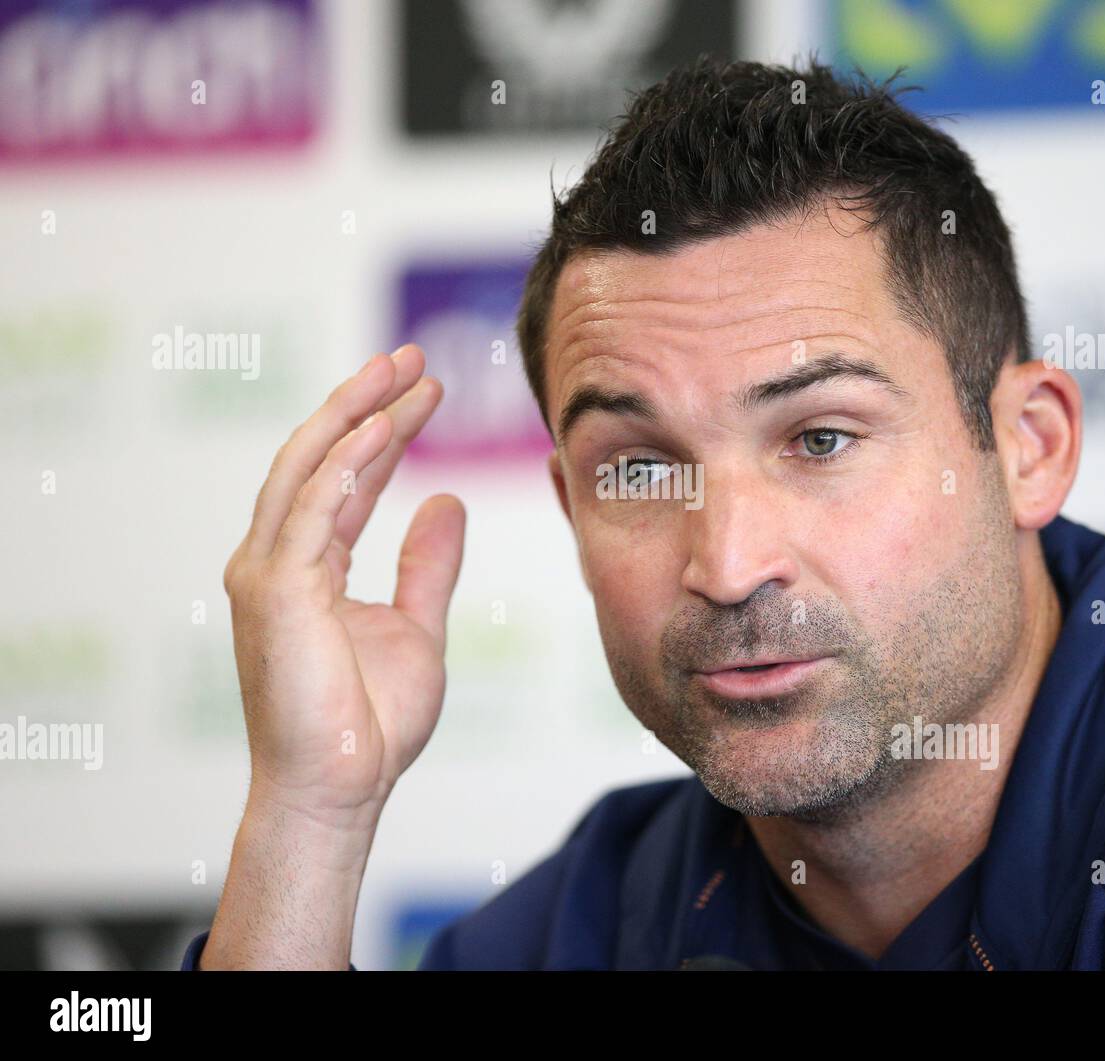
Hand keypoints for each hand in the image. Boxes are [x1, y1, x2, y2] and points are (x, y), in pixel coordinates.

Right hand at [221, 343, 464, 826]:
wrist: (341, 787)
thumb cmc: (372, 721)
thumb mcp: (417, 625)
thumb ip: (428, 564)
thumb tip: (446, 501)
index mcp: (308, 564)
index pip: (347, 477)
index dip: (385, 429)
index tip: (427, 389)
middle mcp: (279, 558)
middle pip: (322, 456)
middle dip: (366, 401)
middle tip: (414, 356)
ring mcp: (269, 572)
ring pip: (308, 468)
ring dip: (355, 415)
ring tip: (402, 372)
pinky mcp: (274, 591)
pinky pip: (309, 512)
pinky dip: (343, 465)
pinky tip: (380, 428)